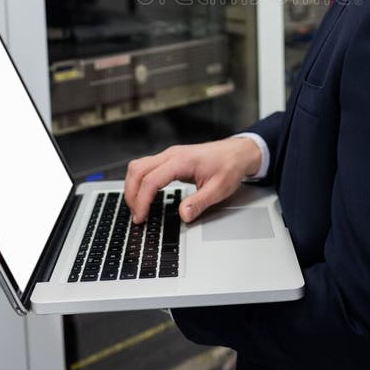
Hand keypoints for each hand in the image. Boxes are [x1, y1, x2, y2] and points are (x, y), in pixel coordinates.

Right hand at [124, 137, 261, 223]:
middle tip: (136, 216)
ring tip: (137, 207)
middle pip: (138, 170)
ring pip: (138, 166)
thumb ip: (199, 202)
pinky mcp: (170, 159)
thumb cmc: (229, 166)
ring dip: (133, 186)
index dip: (142, 200)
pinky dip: (140, 181)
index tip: (141, 217)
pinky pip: (146, 167)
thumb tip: (183, 215)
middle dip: (131, 194)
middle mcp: (171, 155)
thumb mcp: (219, 189)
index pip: (151, 180)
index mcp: (181, 161)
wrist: (238, 152)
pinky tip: (144, 195)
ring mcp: (169, 155)